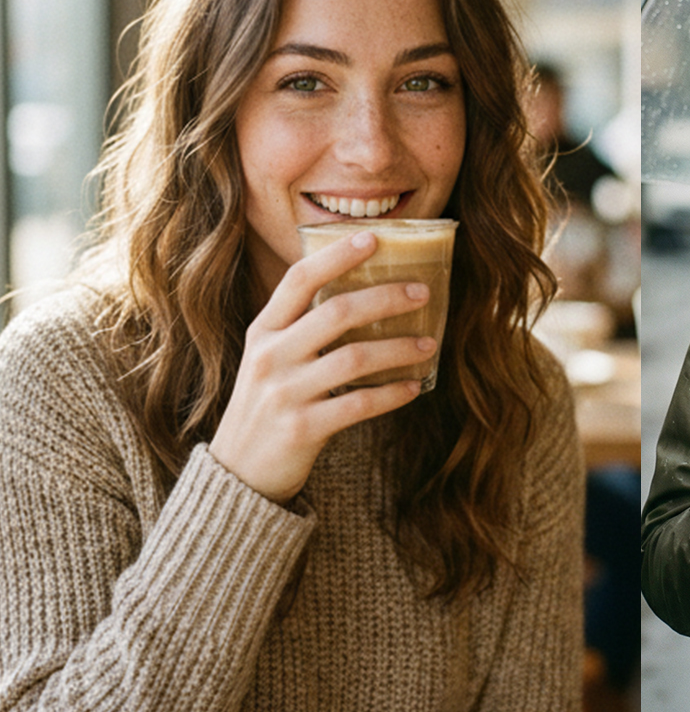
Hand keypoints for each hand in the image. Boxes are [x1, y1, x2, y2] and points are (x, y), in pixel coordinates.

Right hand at [209, 230, 439, 502]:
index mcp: (262, 331)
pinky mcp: (302, 428)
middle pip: (337, 312)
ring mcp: (284, 392)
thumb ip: (301, 330)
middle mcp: (269, 356)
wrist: (238, 473)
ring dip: (399, 347)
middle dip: (386, 298)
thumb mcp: (269, 360)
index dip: (337, 255)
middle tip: (423, 293)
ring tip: (429, 343)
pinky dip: (392, 394)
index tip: (375, 238)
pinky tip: (414, 387)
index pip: (299, 279)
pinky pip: (359, 404)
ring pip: (355, 358)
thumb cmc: (266, 406)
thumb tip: (364, 297)